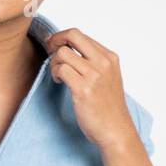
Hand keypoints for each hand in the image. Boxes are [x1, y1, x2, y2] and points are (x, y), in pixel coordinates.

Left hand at [43, 28, 139, 150]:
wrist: (116, 130)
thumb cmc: (108, 107)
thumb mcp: (108, 77)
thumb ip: (93, 62)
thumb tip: (68, 48)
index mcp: (109, 57)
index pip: (80, 35)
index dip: (63, 38)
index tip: (54, 46)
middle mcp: (103, 63)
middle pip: (72, 35)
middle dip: (55, 41)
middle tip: (49, 52)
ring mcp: (94, 75)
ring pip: (63, 53)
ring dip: (54, 63)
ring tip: (59, 75)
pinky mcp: (83, 89)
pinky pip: (61, 69)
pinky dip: (55, 74)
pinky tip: (60, 82)